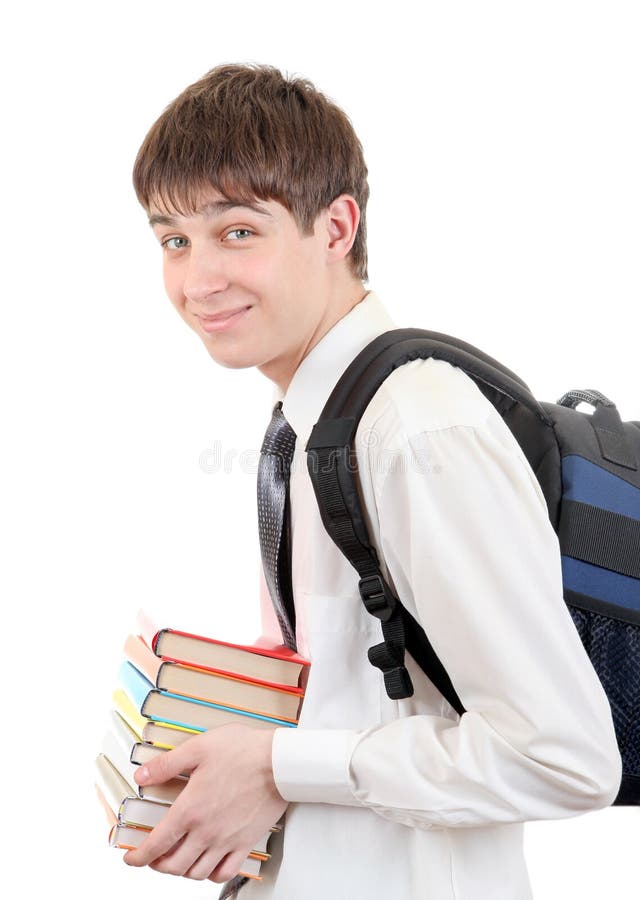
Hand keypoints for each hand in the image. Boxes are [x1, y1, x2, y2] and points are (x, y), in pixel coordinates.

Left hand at [123, 723, 287, 881]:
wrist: (280, 762)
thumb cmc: (244, 751)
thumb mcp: (198, 747)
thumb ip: (167, 764)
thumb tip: (142, 775)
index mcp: (190, 810)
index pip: (156, 845)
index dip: (138, 857)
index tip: (131, 858)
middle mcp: (206, 831)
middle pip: (173, 866)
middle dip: (156, 865)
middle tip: (152, 858)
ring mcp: (227, 840)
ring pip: (196, 873)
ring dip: (181, 871)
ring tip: (178, 860)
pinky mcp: (245, 843)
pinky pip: (224, 873)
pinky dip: (211, 875)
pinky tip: (207, 865)